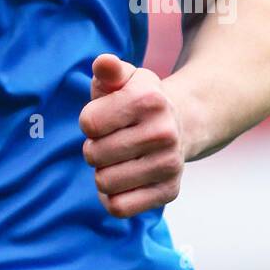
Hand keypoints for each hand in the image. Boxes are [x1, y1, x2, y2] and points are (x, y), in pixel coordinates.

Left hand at [78, 54, 185, 218]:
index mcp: (149, 99)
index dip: (89, 121)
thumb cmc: (138, 99)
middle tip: (110, 140)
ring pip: (104, 182)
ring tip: (116, 159)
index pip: (89, 123)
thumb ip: (108, 69)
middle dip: (93, 147)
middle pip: (93, 154)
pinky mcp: (169, 191)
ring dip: (101, 172)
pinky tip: (121, 181)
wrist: (180, 123)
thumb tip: (103, 63)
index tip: (104, 117)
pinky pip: (120, 207)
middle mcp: (163, 132)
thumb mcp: (125, 78)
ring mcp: (169, 164)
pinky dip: (111, 197)